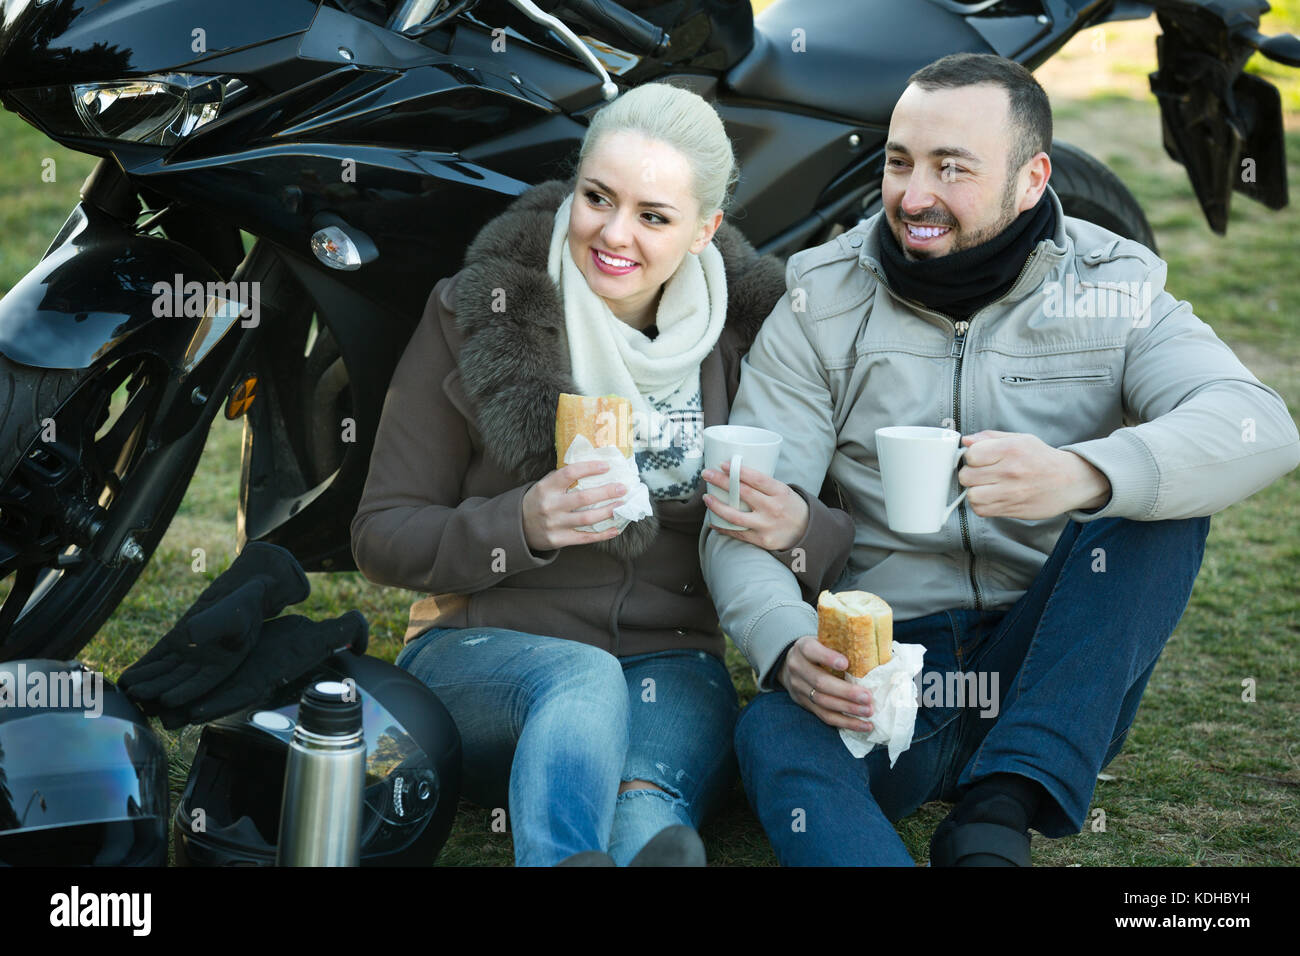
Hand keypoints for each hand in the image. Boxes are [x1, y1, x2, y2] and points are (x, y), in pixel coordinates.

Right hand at [522, 461, 625, 550]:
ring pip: (587, 518)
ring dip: (608, 511)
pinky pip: (585, 537)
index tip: (607, 466)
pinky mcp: (559, 540)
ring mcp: (555, 524)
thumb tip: (592, 466)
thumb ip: (562, 478)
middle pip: (583, 498)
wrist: (518, 528)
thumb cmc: (538, 501)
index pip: (569, 473)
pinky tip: (615, 529)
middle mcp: (550, 506)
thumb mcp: (544, 485)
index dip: (589, 468)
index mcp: (546, 488)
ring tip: (622, 505)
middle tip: (623, 488)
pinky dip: (602, 534)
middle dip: (606, 492)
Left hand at [702, 462, 809, 550]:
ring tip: (707, 498)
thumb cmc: (791, 507)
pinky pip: (737, 533)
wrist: (807, 533)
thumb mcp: (784, 491)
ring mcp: (766, 525)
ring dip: (717, 506)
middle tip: (706, 474)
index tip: (722, 464)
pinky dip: (722, 527)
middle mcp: (773, 508)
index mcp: (780, 492)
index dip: (738, 471)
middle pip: (742, 493)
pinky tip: (712, 520)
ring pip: (735, 516)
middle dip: (721, 482)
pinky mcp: (761, 540)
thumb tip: (736, 473)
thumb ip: (764, 485)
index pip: (757, 479)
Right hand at [778, 635, 874, 730]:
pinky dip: (845, 722)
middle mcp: (797, 668)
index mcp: (803, 648)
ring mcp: (798, 688)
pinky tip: (863, 725)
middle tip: (867, 697)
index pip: (812, 651)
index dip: (828, 658)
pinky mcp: (804, 704)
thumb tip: (877, 653)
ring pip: (823, 702)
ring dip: (848, 709)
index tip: (845, 664)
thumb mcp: (823, 642)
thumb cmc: (818, 651)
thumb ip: (842, 646)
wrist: (791, 664)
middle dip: (845, 692)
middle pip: (820, 682)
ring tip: (868, 711)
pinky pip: (825, 716)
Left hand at [959, 431, 1110, 518]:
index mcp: (1011, 449)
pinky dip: (981, 505)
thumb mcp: (1020, 439)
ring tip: (985, 486)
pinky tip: (991, 497)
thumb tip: (966, 441)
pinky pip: (982, 510)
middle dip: (969, 474)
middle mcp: (1010, 471)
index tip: (978, 458)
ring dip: (974, 491)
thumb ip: (991, 438)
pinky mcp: (1012, 509)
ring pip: (972, 496)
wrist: (1071, 481)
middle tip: (981, 473)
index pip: (971, 455)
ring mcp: (1011, 492)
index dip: (970, 456)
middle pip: (967, 476)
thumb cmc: (1043, 459)